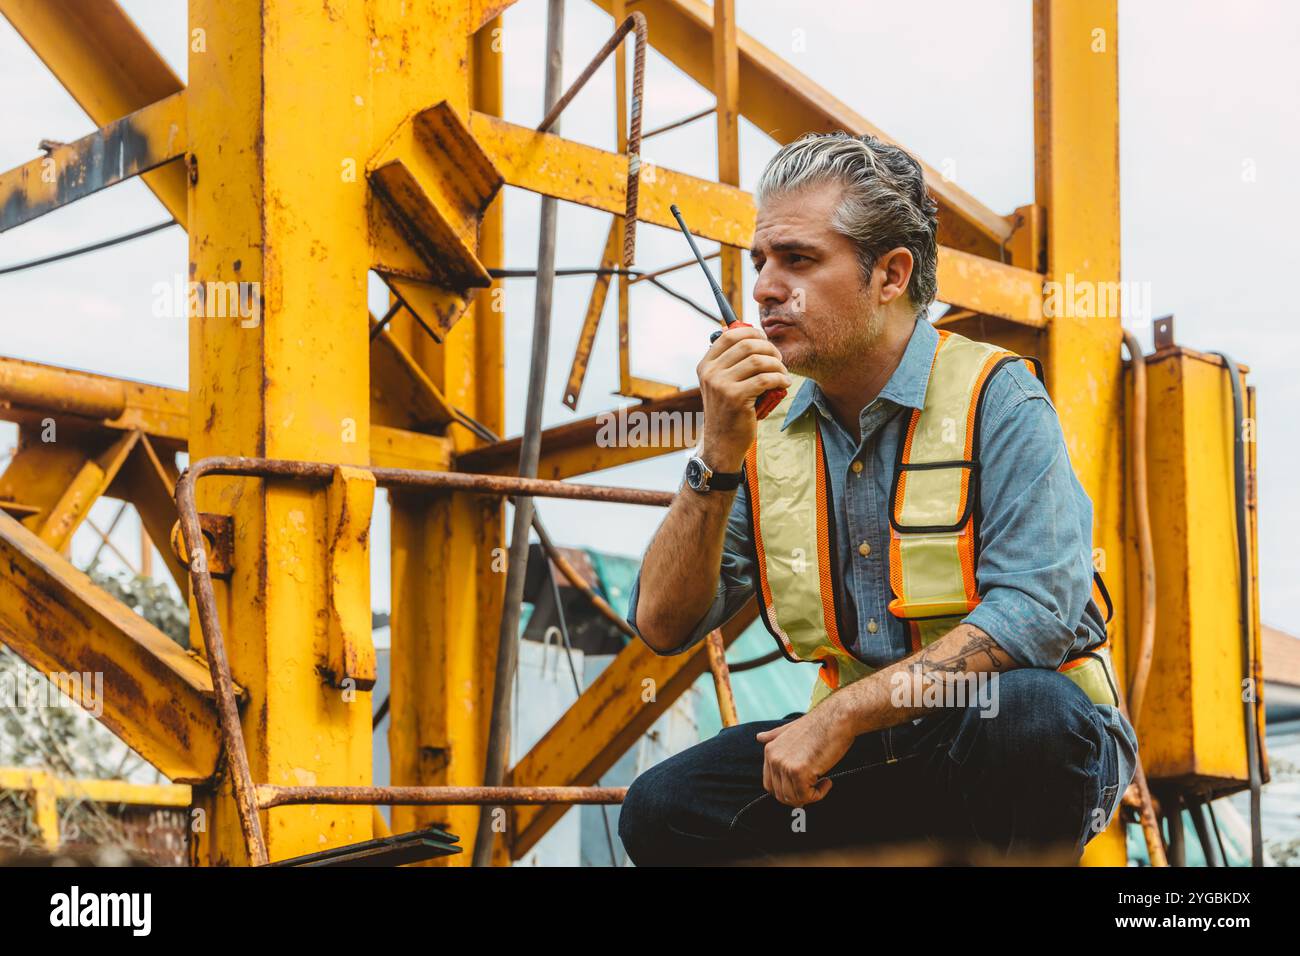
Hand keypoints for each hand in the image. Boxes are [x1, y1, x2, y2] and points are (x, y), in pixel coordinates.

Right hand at [695, 326, 791, 471]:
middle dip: (769, 348)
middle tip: (779, 359)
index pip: (729, 335)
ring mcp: (721, 385)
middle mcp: (711, 373)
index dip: (751, 332)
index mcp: (706, 365)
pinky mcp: (736, 398)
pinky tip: (784, 383)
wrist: (722, 443)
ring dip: (777, 364)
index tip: (765, 340)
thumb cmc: (728, 412)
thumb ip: (731, 363)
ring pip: (758, 360)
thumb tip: (755, 338)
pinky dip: (780, 378)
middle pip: (747, 345)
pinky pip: (765, 379)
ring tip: (783, 373)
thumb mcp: (721, 384)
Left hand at [755, 696, 856, 806]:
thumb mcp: (791, 729)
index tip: (804, 786)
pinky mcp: (799, 772)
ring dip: (810, 795)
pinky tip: (827, 781)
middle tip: (815, 786)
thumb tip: (759, 737)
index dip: (788, 791)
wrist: (838, 718)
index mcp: (770, 750)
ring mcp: (785, 765)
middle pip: (781, 795)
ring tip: (823, 781)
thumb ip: (775, 736)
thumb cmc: (820, 725)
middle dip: (799, 796)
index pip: (770, 785)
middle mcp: (773, 758)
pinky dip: (819, 794)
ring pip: (793, 798)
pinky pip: (806, 796)